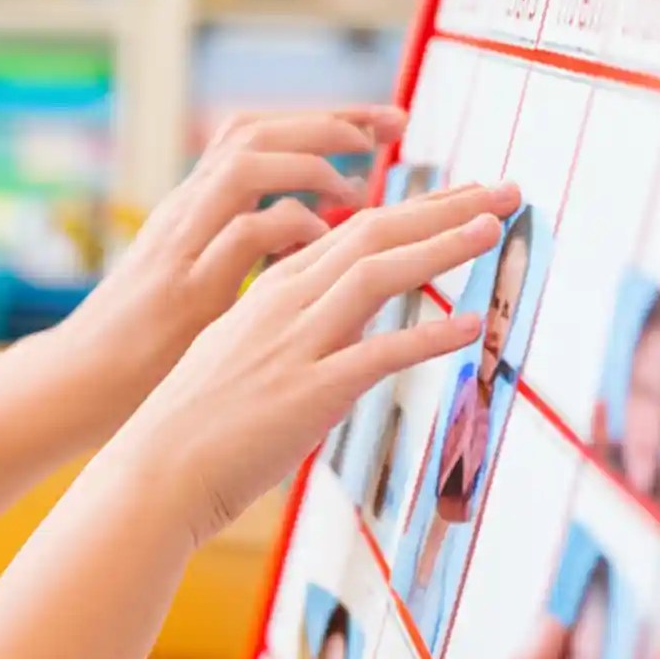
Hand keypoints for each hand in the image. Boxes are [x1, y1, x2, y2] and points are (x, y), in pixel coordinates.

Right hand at [55, 107, 406, 419]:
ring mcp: (187, 253)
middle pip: (258, 136)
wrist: (80, 390)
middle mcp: (187, 218)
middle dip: (330, 122)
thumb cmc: (140, 348)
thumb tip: (307, 245)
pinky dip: (303, 234)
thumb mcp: (194, 284)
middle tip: (392, 125)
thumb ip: (243, 256)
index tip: (373, 126)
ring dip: (314, 167)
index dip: (315, 123)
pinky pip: (251, 238)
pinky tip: (335, 250)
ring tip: (361, 187)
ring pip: (251, 169)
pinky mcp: (196, 298)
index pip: (255, 140)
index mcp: (191, 213)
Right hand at [105, 182, 523, 542]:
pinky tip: (471, 326)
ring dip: (442, 244)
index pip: (353, 231)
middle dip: (443, 206)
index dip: (414, 209)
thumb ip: (289, 328)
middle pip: (374, 233)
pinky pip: (379, 354)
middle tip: (503, 189)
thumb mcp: (240, 351)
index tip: (461, 195)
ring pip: (377, 273)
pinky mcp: (309, 393)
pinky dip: (429, 337)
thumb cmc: (194, 421)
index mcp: (272, 291)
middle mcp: (286, 304)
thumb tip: (339, 324)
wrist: (156, 470)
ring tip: (494, 225)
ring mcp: (297, 345)